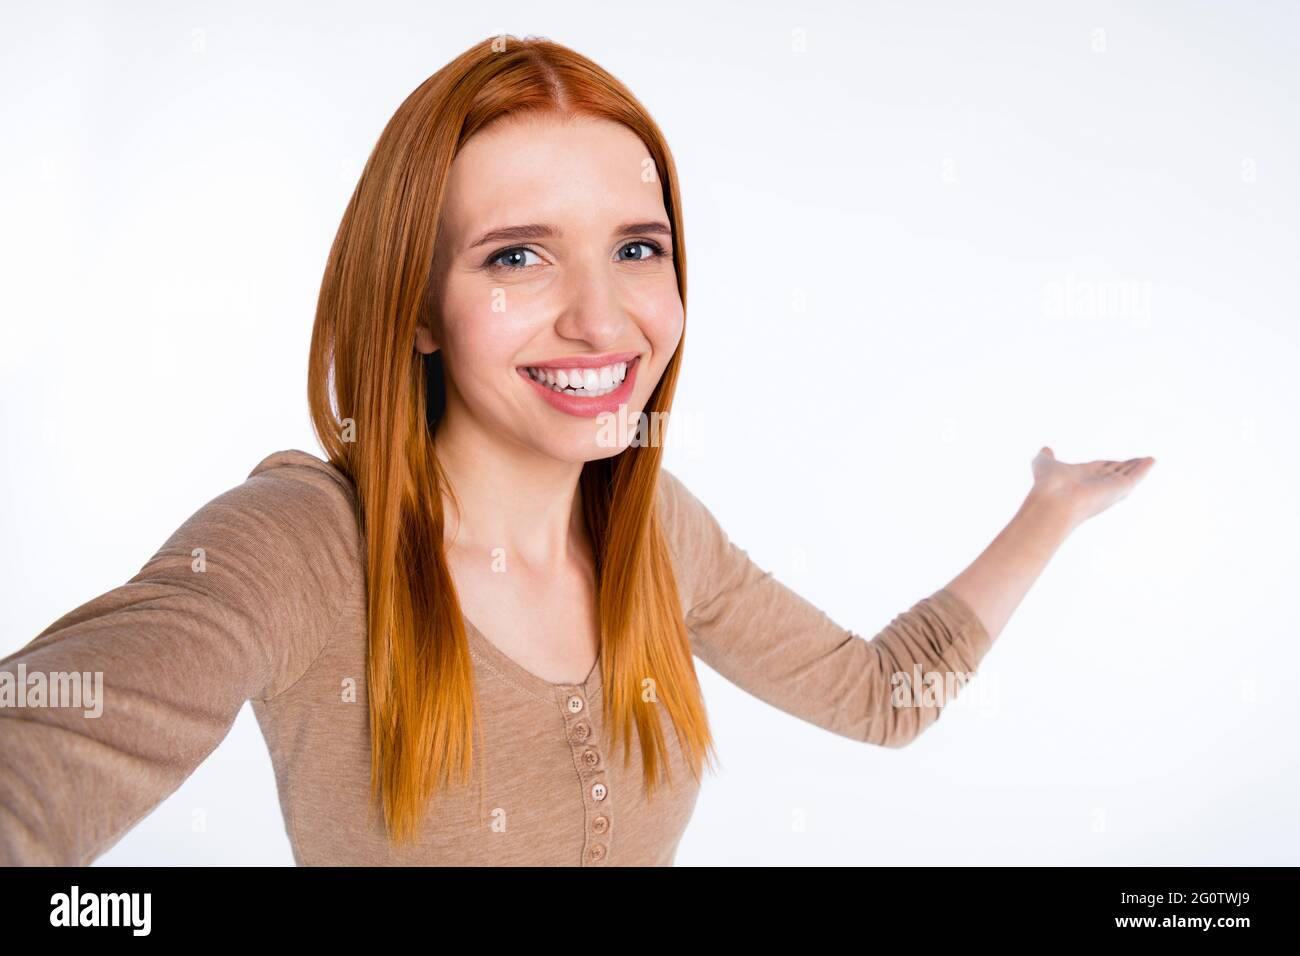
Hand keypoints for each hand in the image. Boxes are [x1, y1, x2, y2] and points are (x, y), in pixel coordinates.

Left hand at [1029, 446, 1155, 527]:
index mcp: (1081, 478)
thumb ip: (1045, 456)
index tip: (1114, 461)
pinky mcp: (1119, 488)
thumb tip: (1045, 450)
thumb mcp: (1043, 464)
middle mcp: (1096, 485)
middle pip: (1115, 474)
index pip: (1097, 469)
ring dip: (1138, 467)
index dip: (1106, 464)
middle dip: (1126, 467)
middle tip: (1139, 460)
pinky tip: (1152, 461)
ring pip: (1126, 475)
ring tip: (1150, 460)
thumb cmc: (1047, 485)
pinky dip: (1144, 469)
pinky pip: (1135, 477)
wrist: (1055, 501)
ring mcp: (1108, 488)